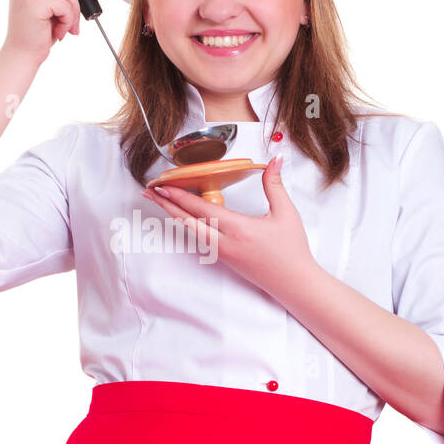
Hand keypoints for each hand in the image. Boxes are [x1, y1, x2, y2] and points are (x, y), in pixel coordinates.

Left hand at [141, 155, 317, 301]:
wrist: (294, 283)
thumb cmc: (292, 250)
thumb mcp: (286, 213)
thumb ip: (275, 185)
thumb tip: (275, 159)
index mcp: (238, 229)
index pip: (202, 209)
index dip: (179, 196)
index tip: (163, 185)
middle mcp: (225, 243)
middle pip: (188, 222)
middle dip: (167, 205)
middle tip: (150, 191)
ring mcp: (222, 254)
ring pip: (192, 231)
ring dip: (175, 215)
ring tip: (160, 202)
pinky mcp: (224, 259)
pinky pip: (200, 239)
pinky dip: (188, 225)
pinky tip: (182, 217)